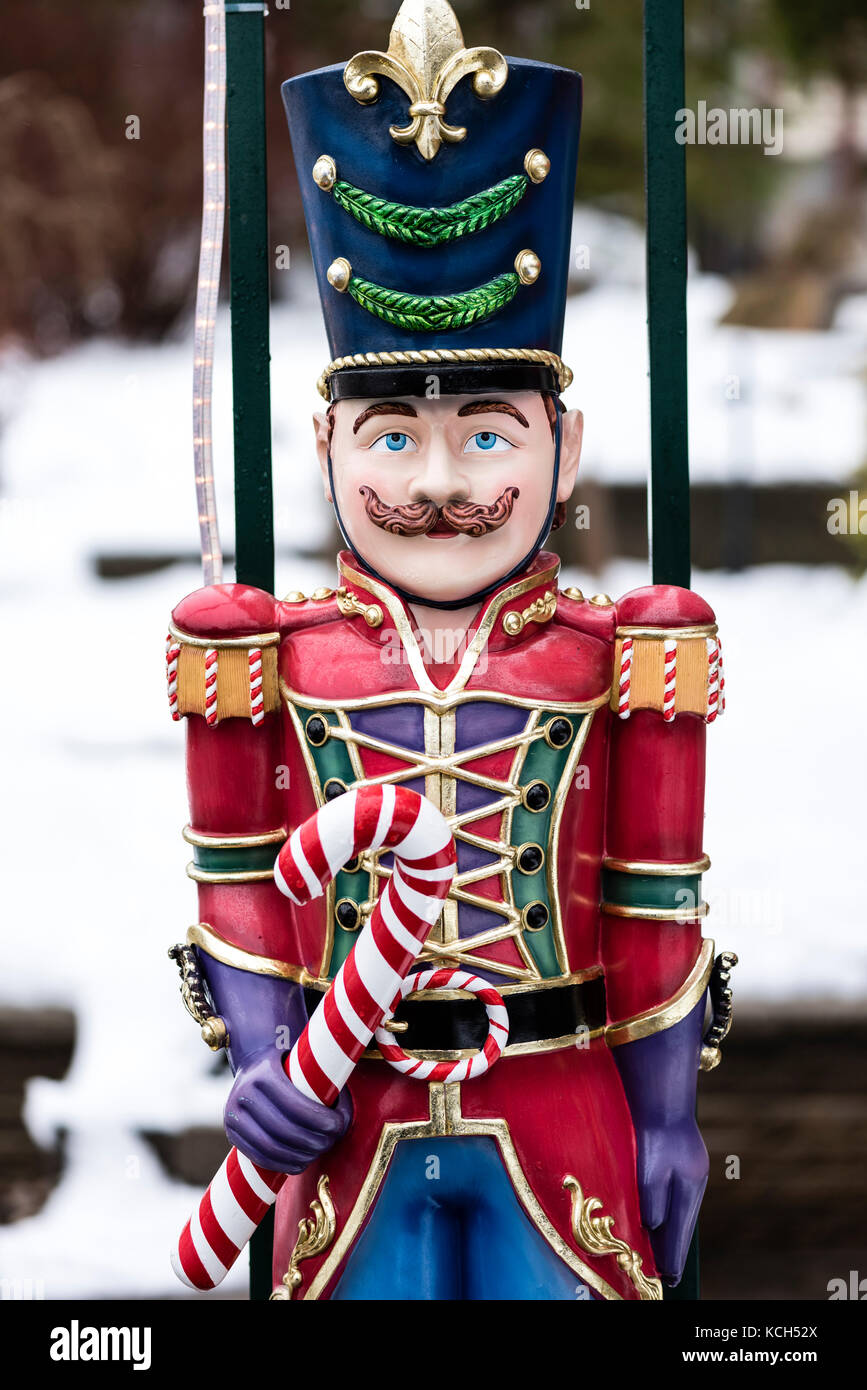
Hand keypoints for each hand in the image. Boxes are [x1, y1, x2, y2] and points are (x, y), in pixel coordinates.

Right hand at [224, 1047, 352, 1173]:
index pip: (294, 1104)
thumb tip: (344, 1117)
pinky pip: (259, 1157)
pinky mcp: (232, 1134)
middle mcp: (242, 1094)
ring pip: (270, 1147)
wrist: (252, 1066)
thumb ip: (322, 1081)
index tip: (338, 1125)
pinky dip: (282, 1165)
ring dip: (299, 1156)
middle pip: (283, 1129)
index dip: (319, 1119)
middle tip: (330, 1142)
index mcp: (262, 1074)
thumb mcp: (301, 1062)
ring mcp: (233, 1116)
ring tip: (317, 1153)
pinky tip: (300, 1163)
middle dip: (312, 1140)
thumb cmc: (286, 1066)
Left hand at [634, 1116, 707, 1284]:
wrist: (659, 1094)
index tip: (670, 1278)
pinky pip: (680, 1196)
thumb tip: (653, 1226)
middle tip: (670, 1274)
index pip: (680, 1230)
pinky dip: (673, 1212)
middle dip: (676, 1248)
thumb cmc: (651, 1131)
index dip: (673, 1255)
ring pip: (683, 1209)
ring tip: (667, 1253)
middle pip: (685, 1222)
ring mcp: (693, 1168)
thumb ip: (653, 1200)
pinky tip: (666, 1216)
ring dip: (674, 1230)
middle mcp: (696, 1180)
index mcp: (690, 1186)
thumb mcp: (650, 1170)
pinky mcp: (686, 1159)